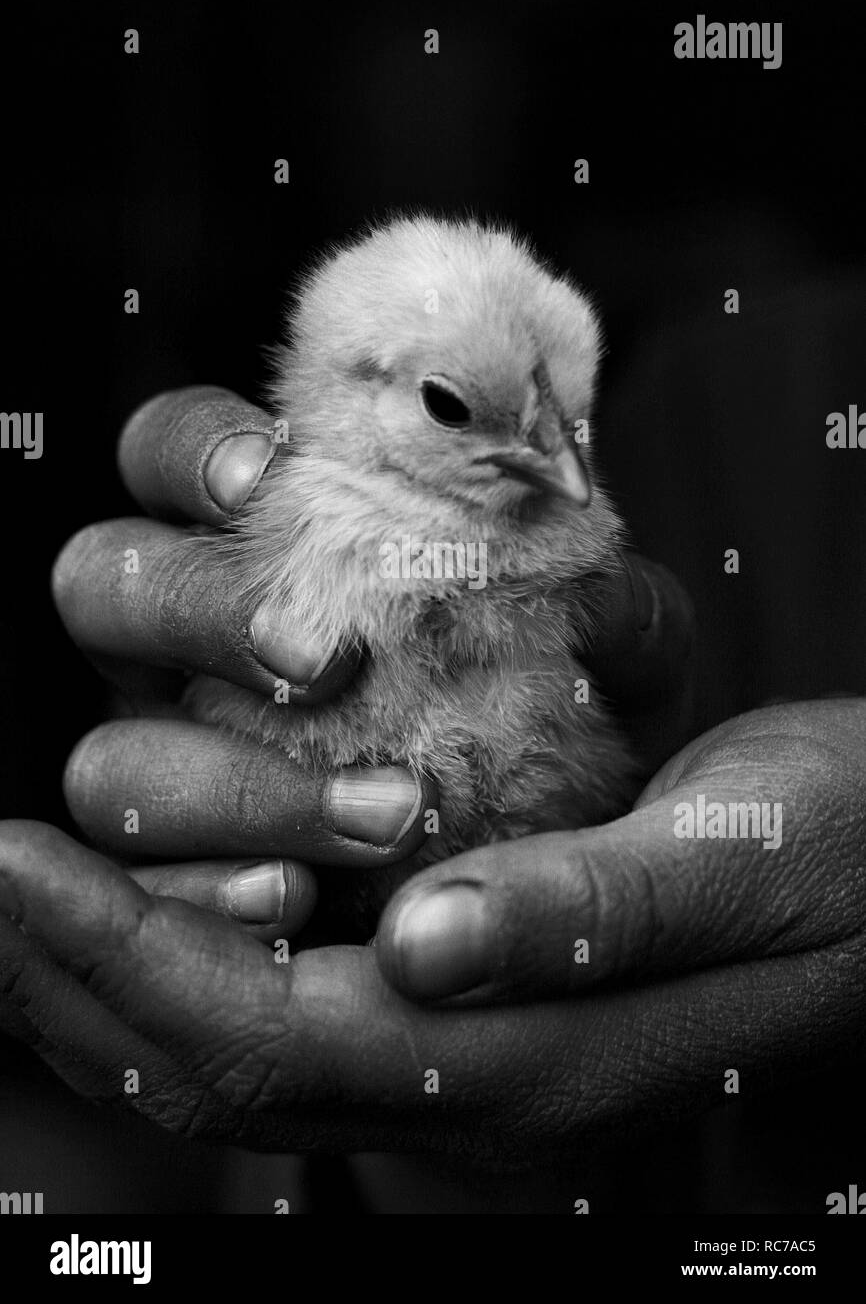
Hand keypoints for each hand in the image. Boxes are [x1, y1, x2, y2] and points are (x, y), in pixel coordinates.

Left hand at [1, 700, 861, 1159]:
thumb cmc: (841, 858)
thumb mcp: (741, 863)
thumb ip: (588, 913)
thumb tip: (419, 942)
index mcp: (523, 1054)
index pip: (262, 1034)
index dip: (119, 954)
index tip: (10, 860)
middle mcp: (472, 1069)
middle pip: (214, 1065)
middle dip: (70, 975)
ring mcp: (466, 1044)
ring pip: (234, 1047)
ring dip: (110, 970)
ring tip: (24, 885)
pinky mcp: (471, 997)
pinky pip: (287, 1005)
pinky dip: (193, 952)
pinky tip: (158, 889)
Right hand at [52, 385, 695, 936]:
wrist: (558, 858)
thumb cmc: (569, 726)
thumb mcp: (612, 667)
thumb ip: (622, 621)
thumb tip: (611, 604)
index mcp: (266, 545)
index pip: (172, 450)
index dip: (193, 451)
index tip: (268, 476)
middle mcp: (185, 645)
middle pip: (101, 582)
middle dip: (193, 610)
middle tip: (319, 661)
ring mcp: (166, 756)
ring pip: (105, 756)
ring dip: (227, 785)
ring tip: (383, 813)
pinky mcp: (176, 870)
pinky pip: (136, 886)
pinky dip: (206, 893)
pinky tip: (296, 900)